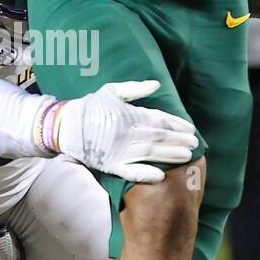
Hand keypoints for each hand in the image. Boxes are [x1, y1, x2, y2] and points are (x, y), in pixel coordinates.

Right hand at [52, 79, 198, 182]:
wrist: (65, 126)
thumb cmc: (90, 107)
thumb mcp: (111, 91)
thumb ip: (135, 89)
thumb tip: (157, 84)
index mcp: (128, 115)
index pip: (158, 120)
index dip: (176, 124)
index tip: (191, 129)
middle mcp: (126, 133)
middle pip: (158, 137)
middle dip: (178, 140)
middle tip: (195, 144)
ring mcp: (118, 150)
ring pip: (149, 153)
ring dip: (169, 155)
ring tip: (186, 157)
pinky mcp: (110, 165)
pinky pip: (129, 172)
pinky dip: (144, 174)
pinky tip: (160, 176)